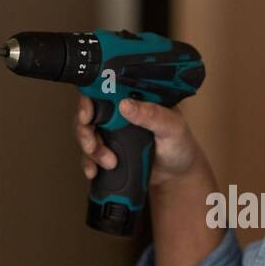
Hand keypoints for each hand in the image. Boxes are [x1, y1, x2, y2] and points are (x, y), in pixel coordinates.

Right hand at [74, 95, 203, 187]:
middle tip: (93, 145)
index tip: (87, 115)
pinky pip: (90, 155)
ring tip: (108, 162)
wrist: (178, 174)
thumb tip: (126, 104)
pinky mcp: (109, 150)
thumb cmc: (179, 145)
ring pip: (86, 134)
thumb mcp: (172, 127)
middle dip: (85, 131)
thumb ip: (152, 115)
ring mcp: (112, 132)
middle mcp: (120, 113)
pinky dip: (88, 163)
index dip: (89, 101)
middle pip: (88, 114)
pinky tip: (94, 171)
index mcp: (135, 99)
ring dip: (90, 150)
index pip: (104, 91)